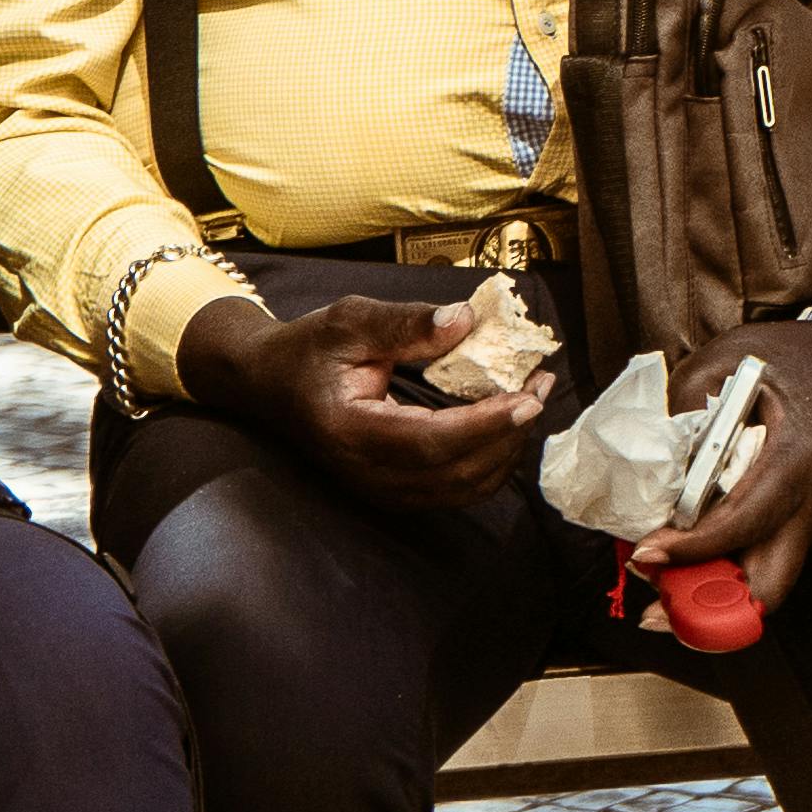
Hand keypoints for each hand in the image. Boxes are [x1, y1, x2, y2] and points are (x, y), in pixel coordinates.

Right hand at [184, 293, 551, 512]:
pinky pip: (456, 489)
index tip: (528, 395)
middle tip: (541, 385)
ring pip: (464, 488)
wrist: (270, 384)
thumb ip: (406, 324)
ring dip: (507, 448)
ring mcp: (382, 491)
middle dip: (510, 433)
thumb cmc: (308, 350)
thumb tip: (465, 320)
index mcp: (352, 432)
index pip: (433, 441)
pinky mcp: (397, 492)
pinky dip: (491, 460)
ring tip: (532, 398)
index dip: (487, 423)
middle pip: (457, 472)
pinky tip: (506, 423)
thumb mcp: (348, 321)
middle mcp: (368, 474)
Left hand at [625, 316, 811, 616]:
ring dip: (712, 599)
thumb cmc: (795, 356)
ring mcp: (811, 520)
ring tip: (658, 592)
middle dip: (710, 611)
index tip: (645, 552)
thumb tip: (643, 456)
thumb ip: (683, 402)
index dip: (692, 549)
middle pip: (768, 589)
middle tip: (655, 611)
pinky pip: (763, 564)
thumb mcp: (728, 357)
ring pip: (764, 586)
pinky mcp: (801, 523)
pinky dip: (724, 576)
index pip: (745, 524)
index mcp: (799, 460)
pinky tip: (684, 567)